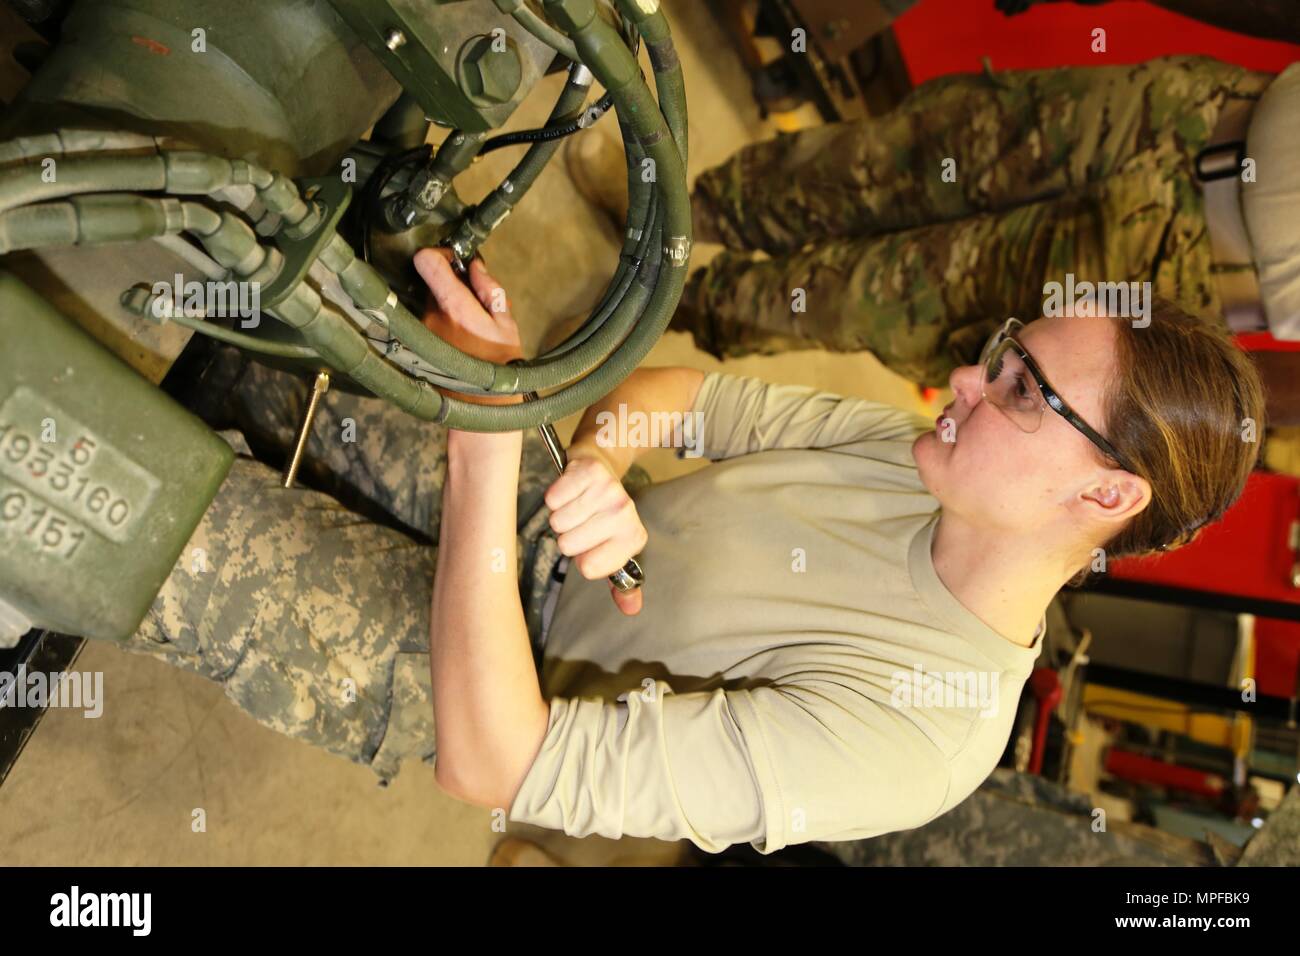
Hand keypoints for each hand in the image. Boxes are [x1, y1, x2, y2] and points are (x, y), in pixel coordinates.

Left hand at [414, 248, 522, 404]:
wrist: (481, 407)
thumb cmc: (500, 365)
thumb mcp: (507, 324)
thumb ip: (490, 289)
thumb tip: (474, 265)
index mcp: (454, 307)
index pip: (426, 261)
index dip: (440, 255)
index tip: (455, 263)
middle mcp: (430, 316)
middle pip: (428, 281)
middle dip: (449, 283)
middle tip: (472, 300)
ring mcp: (420, 330)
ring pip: (428, 301)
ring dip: (446, 304)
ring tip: (468, 325)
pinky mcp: (416, 342)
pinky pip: (426, 319)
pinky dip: (441, 321)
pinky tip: (459, 338)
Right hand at [544, 452, 647, 615]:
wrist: (601, 466)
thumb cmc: (603, 513)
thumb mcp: (616, 548)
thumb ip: (621, 582)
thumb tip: (631, 610)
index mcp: (633, 538)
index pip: (589, 568)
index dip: (582, 559)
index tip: (591, 544)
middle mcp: (624, 513)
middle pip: (568, 546)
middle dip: (568, 537)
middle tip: (582, 522)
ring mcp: (608, 490)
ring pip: (558, 523)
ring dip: (561, 515)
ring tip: (576, 505)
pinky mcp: (589, 471)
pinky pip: (553, 499)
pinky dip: (555, 496)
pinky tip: (571, 490)